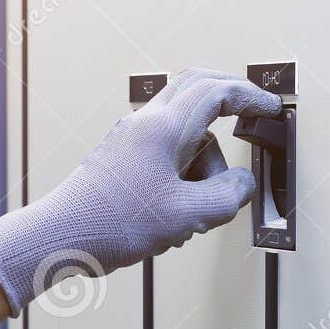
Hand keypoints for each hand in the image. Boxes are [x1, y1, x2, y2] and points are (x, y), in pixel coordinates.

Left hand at [0, 69, 281, 314]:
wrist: (58, 238)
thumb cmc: (111, 224)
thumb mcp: (186, 216)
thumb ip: (228, 196)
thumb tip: (243, 184)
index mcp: (164, 128)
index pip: (217, 92)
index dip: (251, 97)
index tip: (271, 108)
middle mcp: (145, 123)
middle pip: (196, 90)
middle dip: (230, 102)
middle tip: (251, 117)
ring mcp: (131, 138)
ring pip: (184, 130)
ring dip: (204, 161)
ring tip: (196, 211)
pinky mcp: (122, 157)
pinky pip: (165, 152)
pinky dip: (182, 173)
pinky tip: (173, 217)